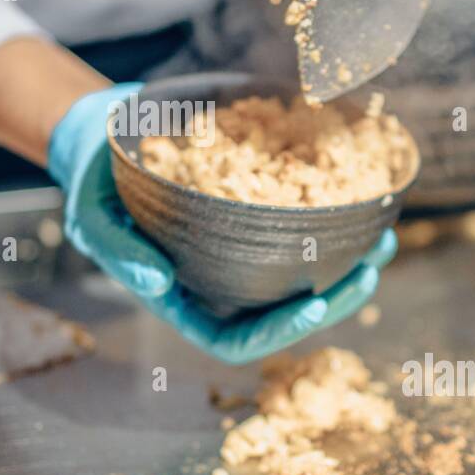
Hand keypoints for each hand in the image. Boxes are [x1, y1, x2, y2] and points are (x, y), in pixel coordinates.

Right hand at [47, 84, 396, 363]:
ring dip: (345, 263)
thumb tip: (159, 283)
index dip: (277, 333)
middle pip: (281, 312)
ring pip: (299, 273)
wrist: (102, 134)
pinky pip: (295, 224)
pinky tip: (360, 197)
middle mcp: (218, 282)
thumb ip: (120, 252)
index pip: (233, 340)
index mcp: (183, 300)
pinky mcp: (250, 213)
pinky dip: (329, 215)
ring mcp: (238, 249)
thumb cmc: (91, 186)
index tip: (315, 303)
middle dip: (333, 299)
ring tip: (383, 237)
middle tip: (370, 267)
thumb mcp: (92, 220)